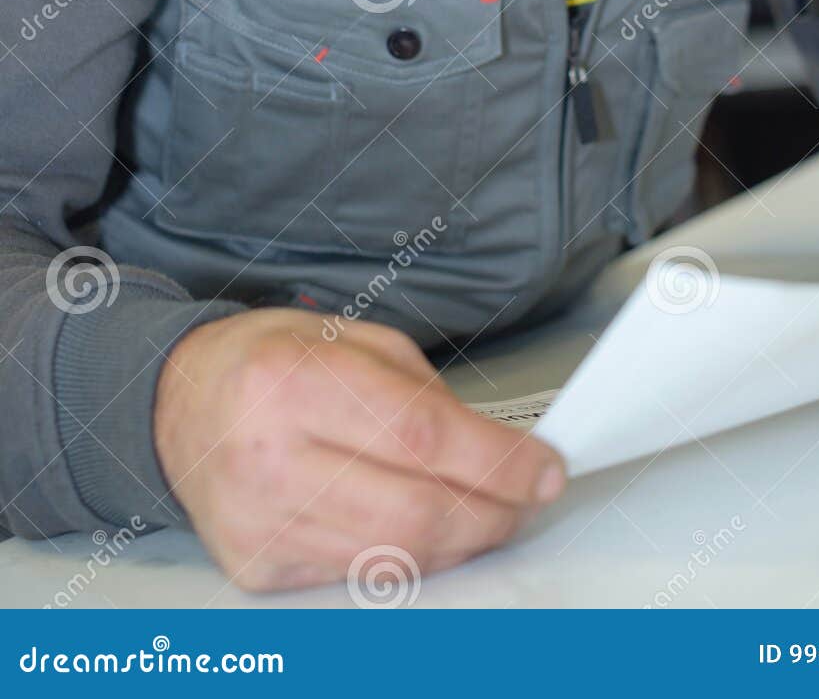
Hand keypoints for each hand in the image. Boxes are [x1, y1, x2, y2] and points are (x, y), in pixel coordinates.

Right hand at [153, 307, 565, 593]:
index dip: (497, 460)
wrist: (178, 406)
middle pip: (414, 512)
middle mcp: (268, 458)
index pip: (420, 436)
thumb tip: (501, 452)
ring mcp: (259, 523)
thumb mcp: (350, 339)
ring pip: (393, 557)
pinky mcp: (257, 568)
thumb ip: (425, 394)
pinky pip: (358, 576)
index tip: (544, 468)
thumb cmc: (270, 362)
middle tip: (526, 498)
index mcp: (292, 380)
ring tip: (486, 510)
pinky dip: (408, 557)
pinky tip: (427, 527)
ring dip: (459, 540)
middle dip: (492, 511)